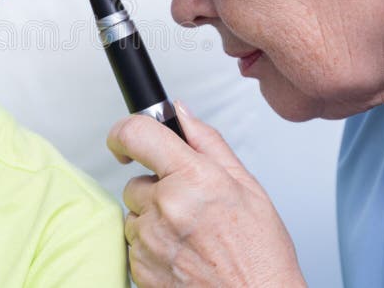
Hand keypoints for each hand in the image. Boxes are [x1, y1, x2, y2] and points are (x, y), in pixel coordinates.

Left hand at [109, 102, 305, 286]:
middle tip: (191, 208)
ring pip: (134, 215)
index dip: (124, 132)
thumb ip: (207, 143)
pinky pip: (133, 245)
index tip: (124, 141)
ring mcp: (150, 240)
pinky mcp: (139, 269)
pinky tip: (183, 255)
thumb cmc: (260, 254)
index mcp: (193, 178)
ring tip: (191, 236)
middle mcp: (166, 207)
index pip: (136, 134)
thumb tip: (180, 113)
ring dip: (153, 220)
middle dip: (157, 190)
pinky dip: (152, 248)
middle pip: (135, 183)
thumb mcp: (247, 187)